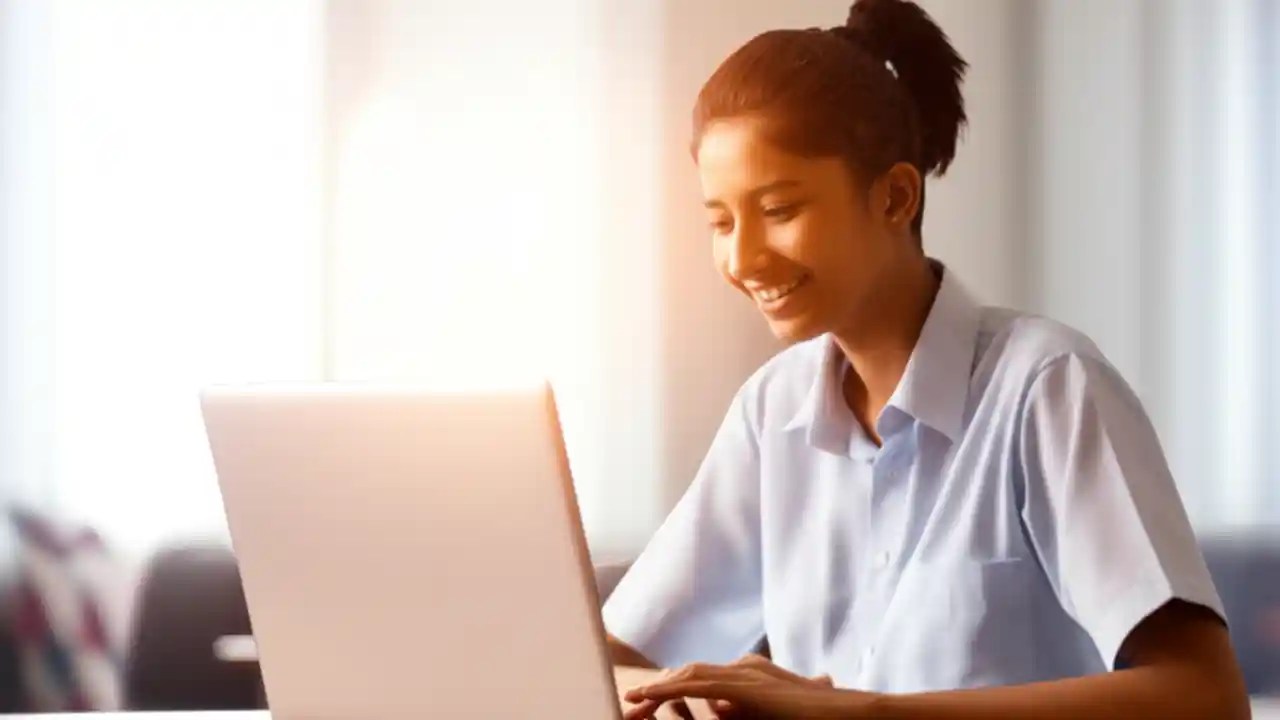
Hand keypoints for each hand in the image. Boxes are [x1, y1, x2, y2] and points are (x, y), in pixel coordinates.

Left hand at [623, 653, 866, 719]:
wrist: (845, 713)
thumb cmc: (816, 719)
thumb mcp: (772, 715)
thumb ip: (749, 712)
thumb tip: (725, 712)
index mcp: (750, 676)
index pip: (703, 678)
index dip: (675, 688)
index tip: (650, 703)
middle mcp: (743, 669)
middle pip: (689, 673)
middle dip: (659, 687)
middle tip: (631, 703)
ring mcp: (744, 675)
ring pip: (688, 676)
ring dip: (657, 688)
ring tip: (631, 703)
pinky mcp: (744, 687)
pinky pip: (698, 685)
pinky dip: (670, 690)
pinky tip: (650, 698)